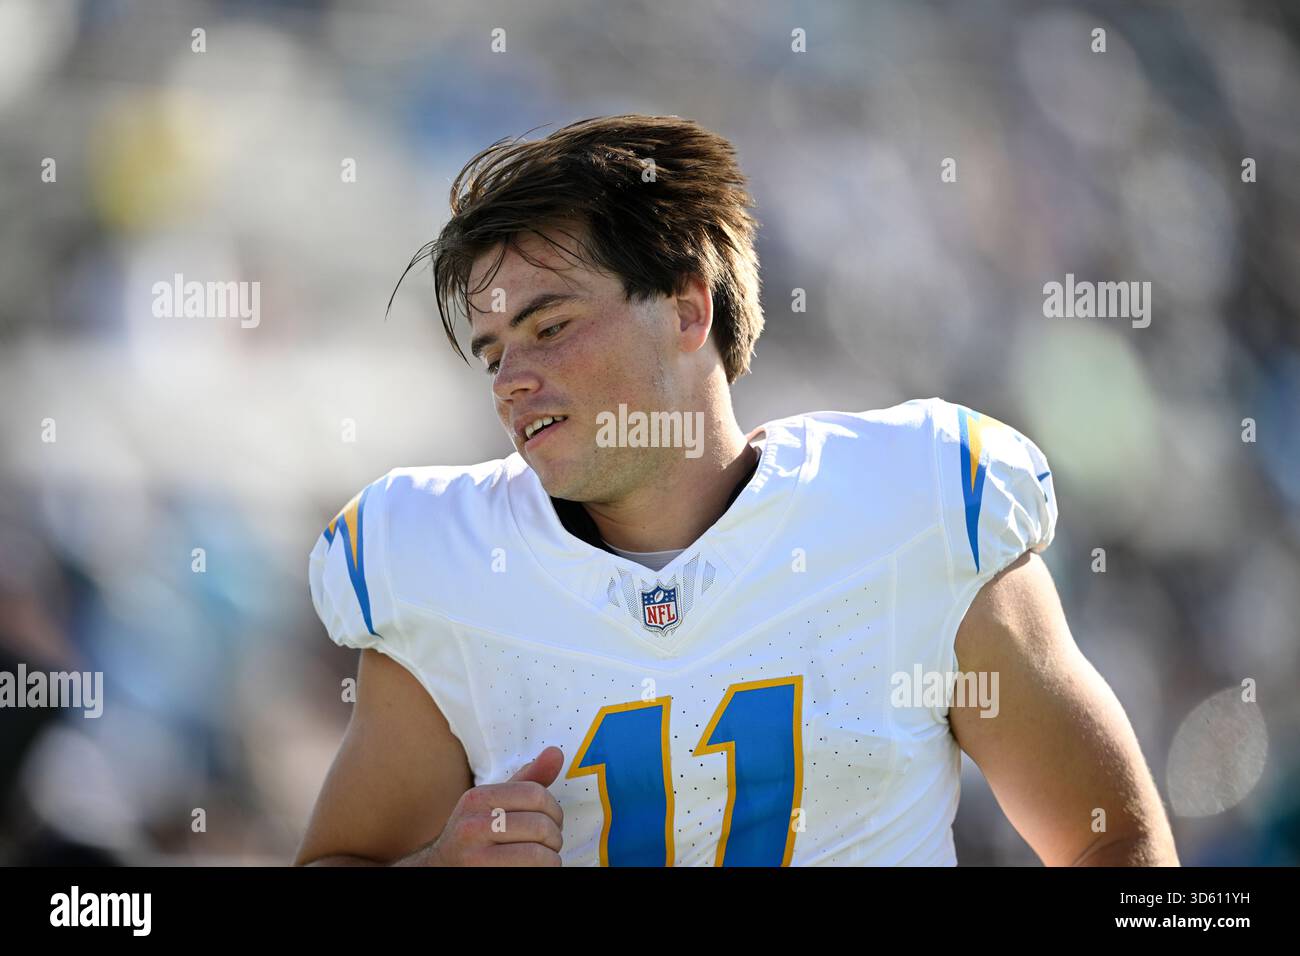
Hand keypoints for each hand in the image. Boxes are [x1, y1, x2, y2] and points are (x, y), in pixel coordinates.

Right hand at [414, 746, 565, 865]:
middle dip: (554, 837)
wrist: (440, 868)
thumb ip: (527, 780)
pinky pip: (531, 872)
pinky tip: (531, 868)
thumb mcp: (494, 804)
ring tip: (542, 858)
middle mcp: (472, 826)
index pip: (535, 794)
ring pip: (538, 854)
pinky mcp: (483, 876)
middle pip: (540, 825)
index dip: (554, 810)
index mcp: (478, 799)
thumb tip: (556, 753)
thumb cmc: (474, 836)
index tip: (551, 821)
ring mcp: (475, 857)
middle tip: (549, 844)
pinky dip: (543, 871)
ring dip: (551, 859)